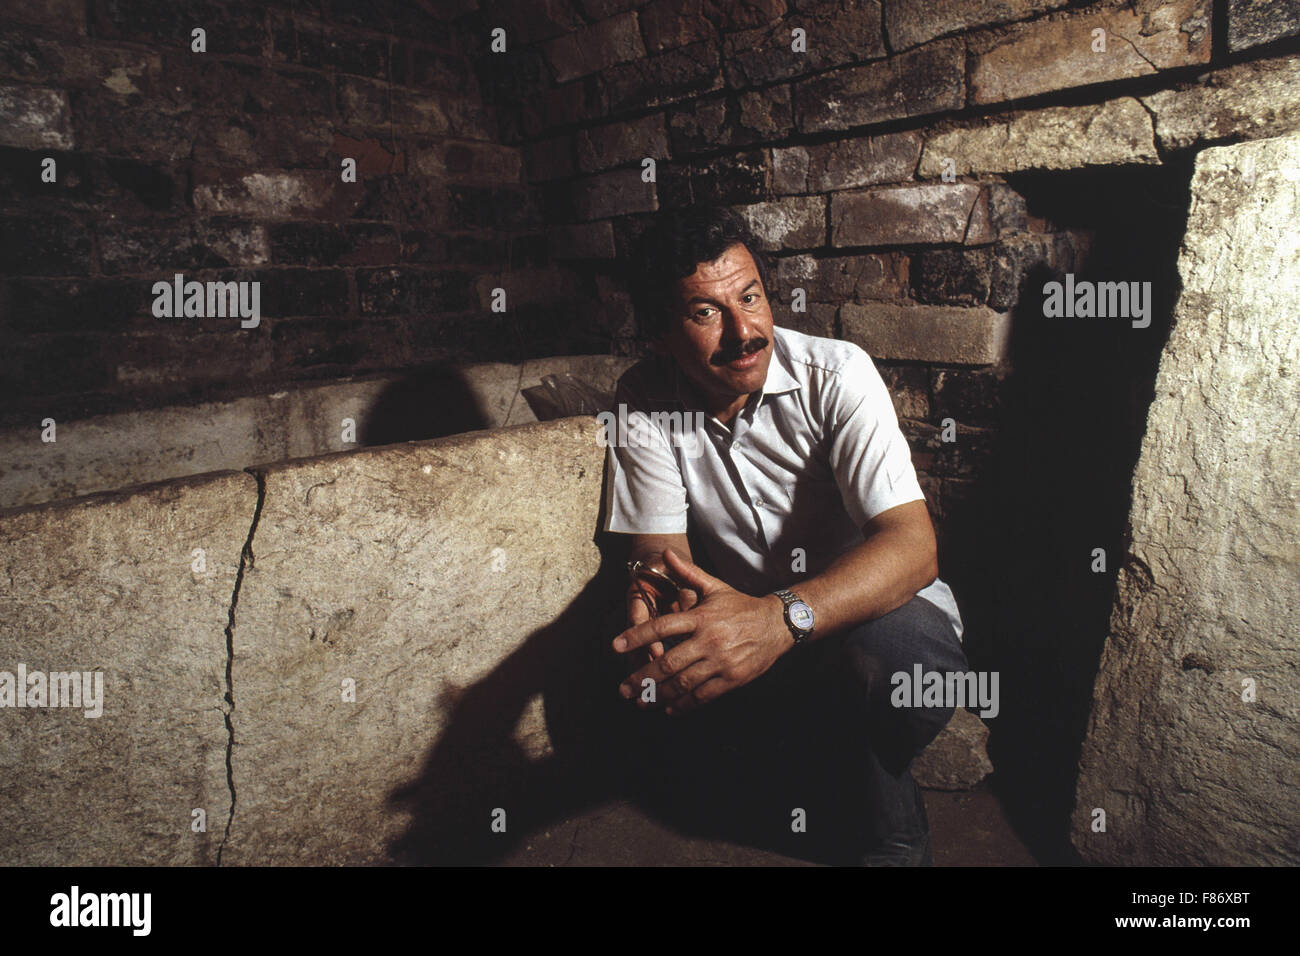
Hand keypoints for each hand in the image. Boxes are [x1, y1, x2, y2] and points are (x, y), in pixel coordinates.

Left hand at [613, 547, 791, 714]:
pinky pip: (704, 695)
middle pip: (669, 663)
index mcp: (701, 617)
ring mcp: (721, 662)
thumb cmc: (741, 606)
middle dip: (643, 678)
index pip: (662, 627)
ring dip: (659, 695)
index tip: (616, 647)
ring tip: (642, 702)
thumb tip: (665, 554)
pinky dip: (684, 705)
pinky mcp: (732, 679)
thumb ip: (688, 573)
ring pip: (684, 683)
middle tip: (623, 689)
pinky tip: (669, 709)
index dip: (637, 637)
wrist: (777, 625)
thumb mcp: (715, 588)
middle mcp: (709, 641)